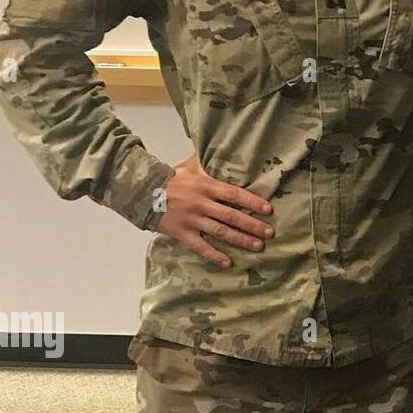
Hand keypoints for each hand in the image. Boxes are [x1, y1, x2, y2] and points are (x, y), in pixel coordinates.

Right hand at [156, 155, 273, 268]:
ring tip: (258, 246)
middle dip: (252, 225)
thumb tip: (226, 150)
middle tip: (269, 233)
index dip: (252, 202)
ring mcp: (192, 220)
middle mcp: (202, 203)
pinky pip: (200, 246)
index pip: (234, 194)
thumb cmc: (171, 178)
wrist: (142, 191)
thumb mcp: (191, 166)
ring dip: (240, 240)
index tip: (268, 210)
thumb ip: (209, 163)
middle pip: (231, 216)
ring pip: (220, 232)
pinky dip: (214, 255)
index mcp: (206, 186)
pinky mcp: (182, 233)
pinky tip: (228, 262)